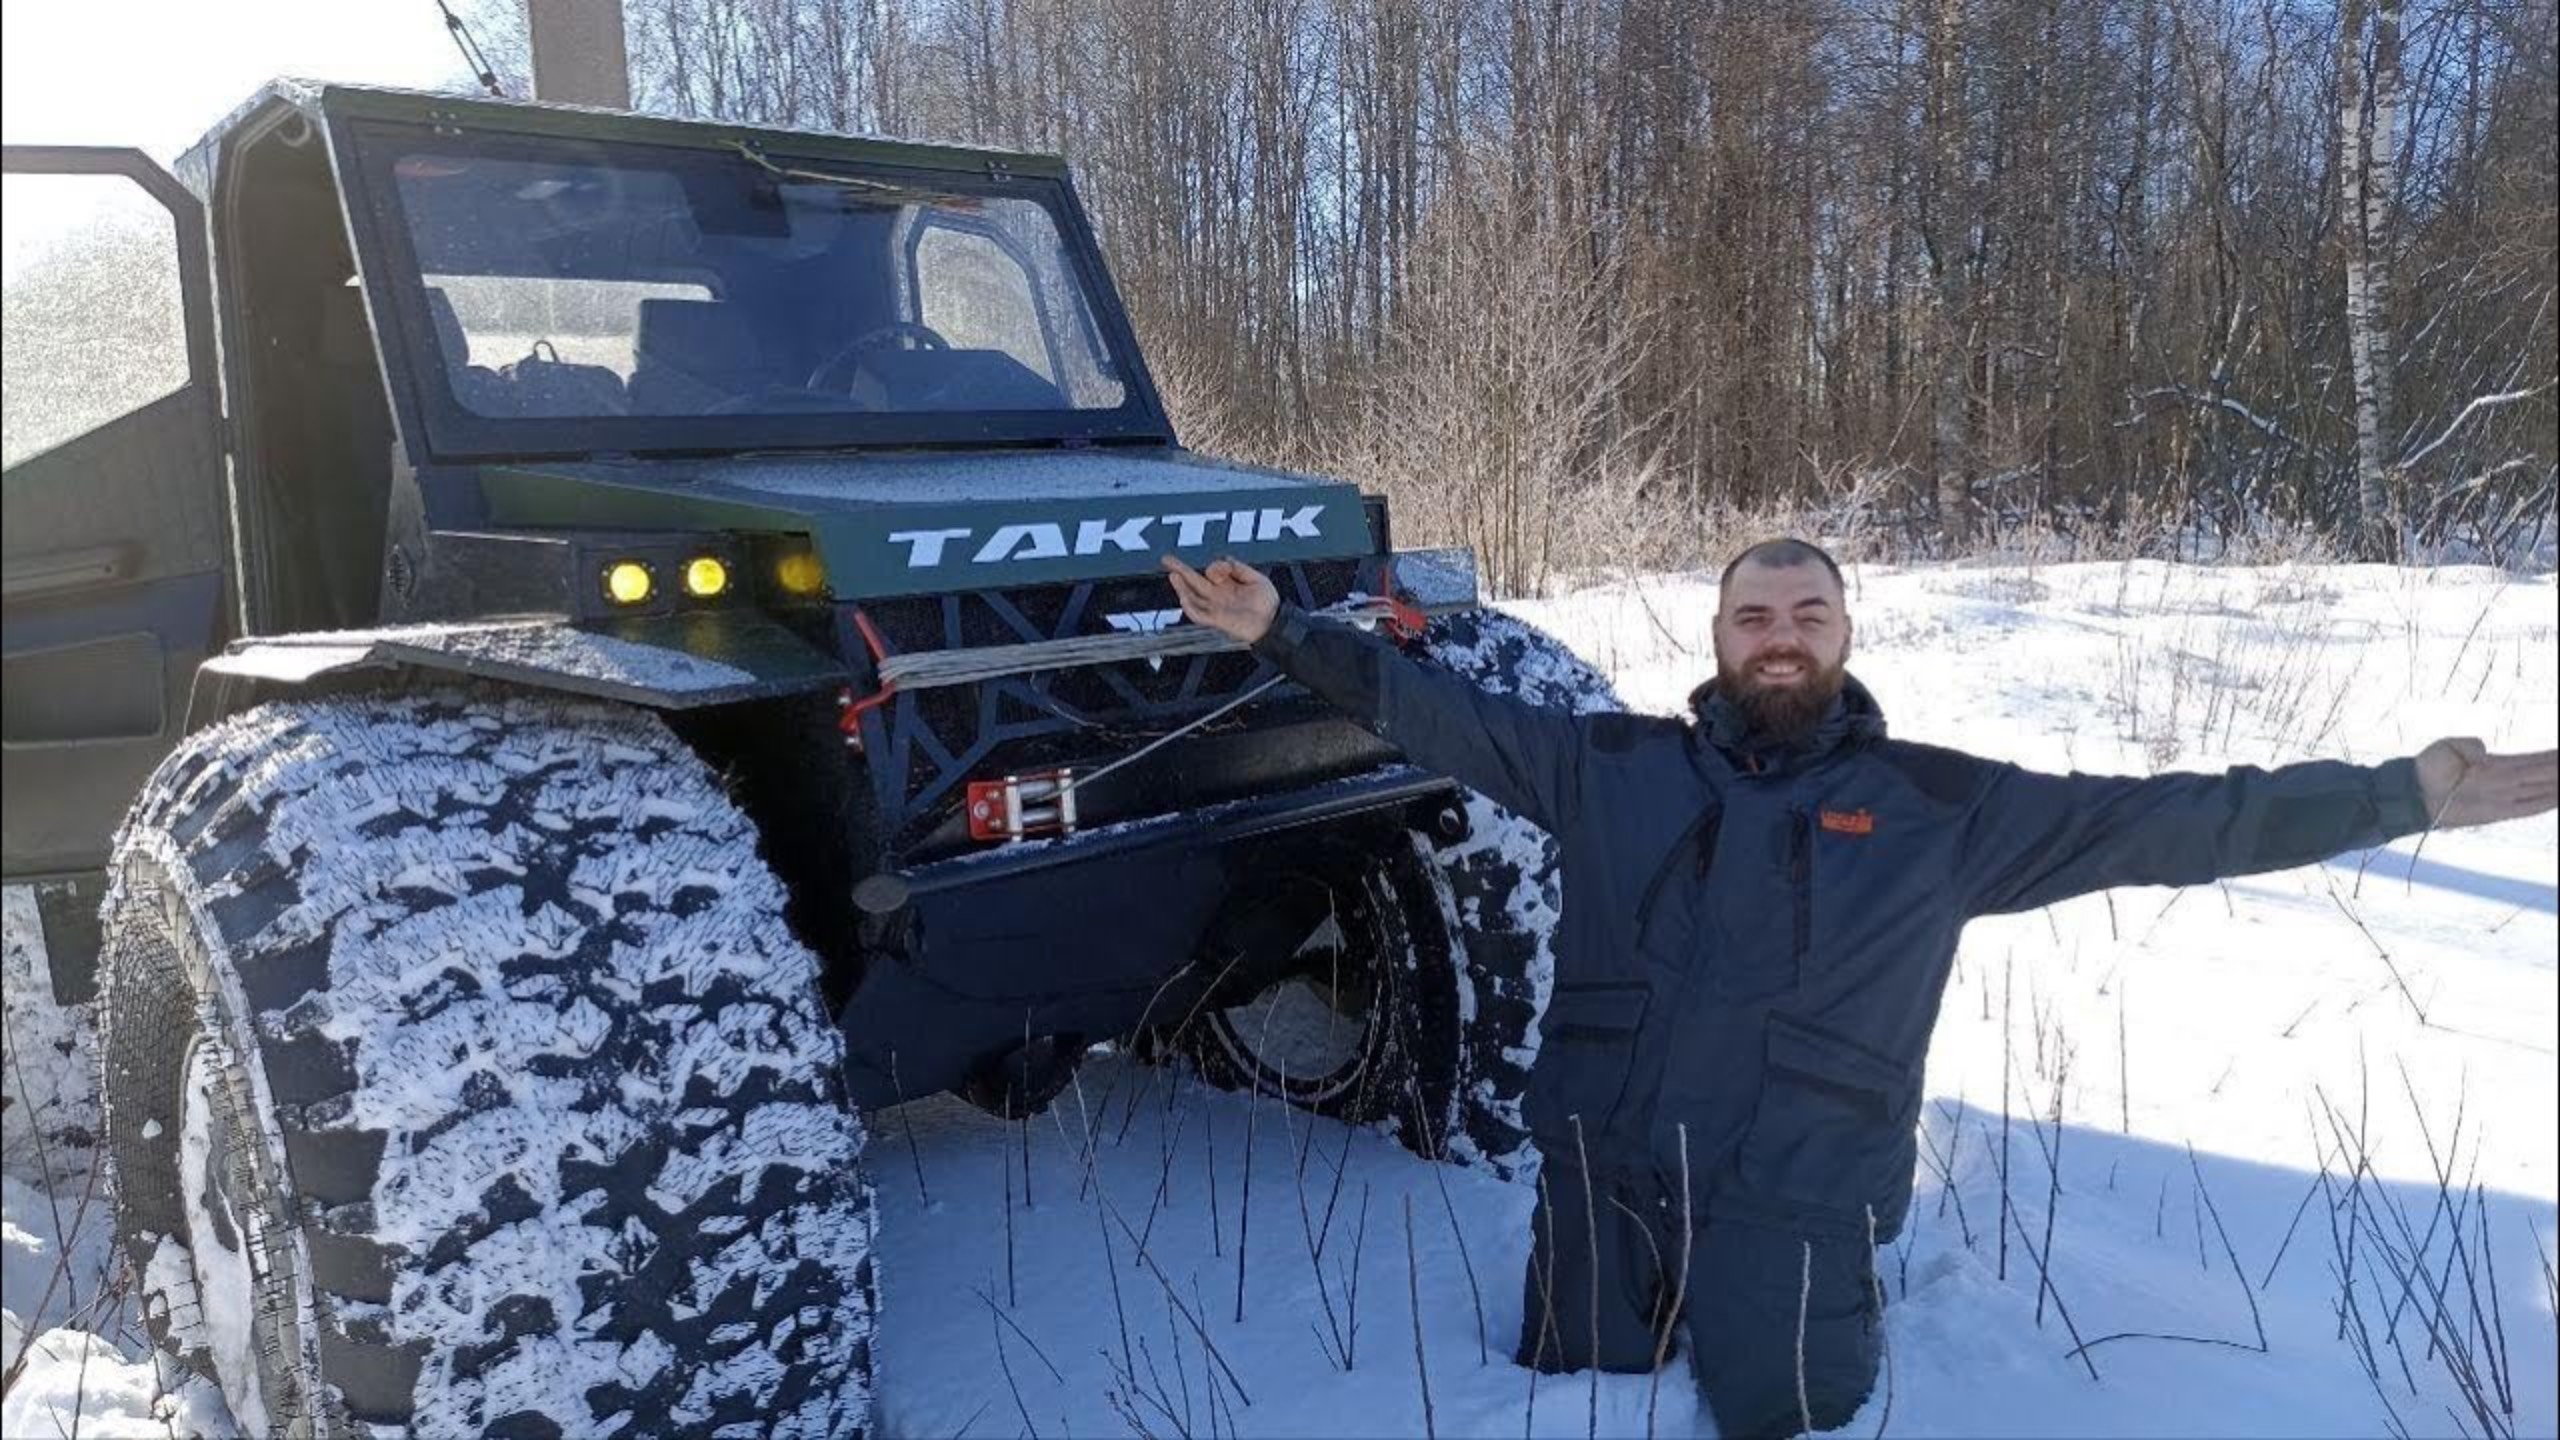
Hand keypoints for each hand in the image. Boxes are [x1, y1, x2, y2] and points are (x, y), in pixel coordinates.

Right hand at [1160, 554, 1278, 644]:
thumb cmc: (1268, 604)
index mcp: (1226, 586)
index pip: (1209, 572)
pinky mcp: (1216, 620)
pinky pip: (1198, 614)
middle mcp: (1217, 597)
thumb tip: (1226, 558)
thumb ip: (1240, 568)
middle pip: (1193, 582)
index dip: (1214, 566)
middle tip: (1166, 560)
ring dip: (1181, 587)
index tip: (1223, 564)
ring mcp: (1215, 608)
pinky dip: (1190, 606)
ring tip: (1173, 574)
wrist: (1274, 622)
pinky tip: (1184, 596)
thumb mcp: (1257, 578)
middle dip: (1179, 570)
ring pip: (1192, 597)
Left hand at [2412, 738, 2558, 829]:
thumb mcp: (2448, 747)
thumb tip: (2485, 749)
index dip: (2552, 757)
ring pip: (2541, 789)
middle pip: (2542, 774)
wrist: (2410, 792)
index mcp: (2494, 764)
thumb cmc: (2426, 768)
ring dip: (2559, 784)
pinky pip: (2528, 808)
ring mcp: (2502, 797)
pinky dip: (2547, 803)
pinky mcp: (2496, 813)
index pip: (2532, 761)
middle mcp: (2504, 781)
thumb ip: (2470, 745)